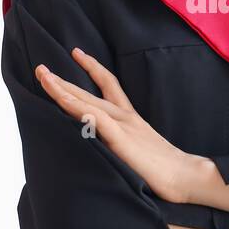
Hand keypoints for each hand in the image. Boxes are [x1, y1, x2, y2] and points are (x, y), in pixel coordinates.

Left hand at [34, 47, 204, 204]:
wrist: (186, 176)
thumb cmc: (166, 170)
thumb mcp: (140, 151)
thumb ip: (122, 144)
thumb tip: (105, 148)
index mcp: (131, 118)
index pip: (110, 85)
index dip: (93, 67)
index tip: (77, 52)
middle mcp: (125, 117)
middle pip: (91, 91)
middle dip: (65, 79)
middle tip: (41, 68)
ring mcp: (124, 126)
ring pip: (87, 101)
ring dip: (63, 89)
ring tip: (43, 77)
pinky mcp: (122, 140)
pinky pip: (95, 119)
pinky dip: (78, 108)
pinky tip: (62, 101)